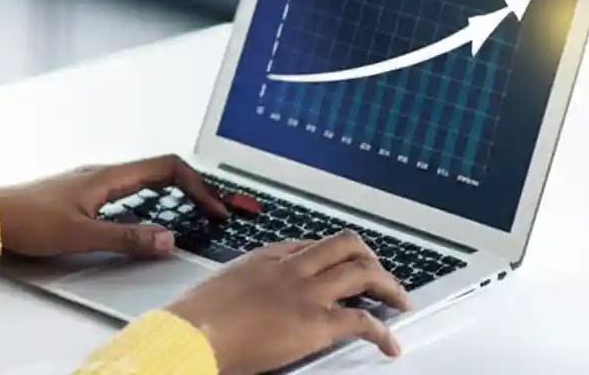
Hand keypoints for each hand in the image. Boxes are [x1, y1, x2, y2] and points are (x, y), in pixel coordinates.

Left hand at [0, 155, 228, 257]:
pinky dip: (153, 200)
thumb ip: (125, 238)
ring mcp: (95, 183)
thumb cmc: (28, 220)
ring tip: (195, 211)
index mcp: (109, 176)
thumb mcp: (81, 235)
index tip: (214, 208)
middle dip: (195, 188)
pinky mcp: (86, 195)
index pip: (168, 168)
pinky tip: (152, 217)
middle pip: (162, 171)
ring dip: (175, 193)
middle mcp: (105, 173)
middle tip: (215, 209)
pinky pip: (131, 191)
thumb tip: (167, 239)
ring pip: (147, 180)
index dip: (198, 186)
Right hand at [167, 231, 410, 374]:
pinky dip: (383, 333)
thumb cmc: (195, 318)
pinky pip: (362, 321)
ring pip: (363, 272)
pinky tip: (389, 344)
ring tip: (400, 301)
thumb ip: (248, 282)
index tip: (348, 268)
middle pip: (347, 246)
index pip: (315, 245)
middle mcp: (292, 267)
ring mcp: (305, 293)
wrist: (188, 334)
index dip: (338, 257)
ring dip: (389, 287)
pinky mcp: (314, 324)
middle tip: (382, 278)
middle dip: (372, 260)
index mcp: (267, 256)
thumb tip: (256, 298)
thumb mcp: (224, 285)